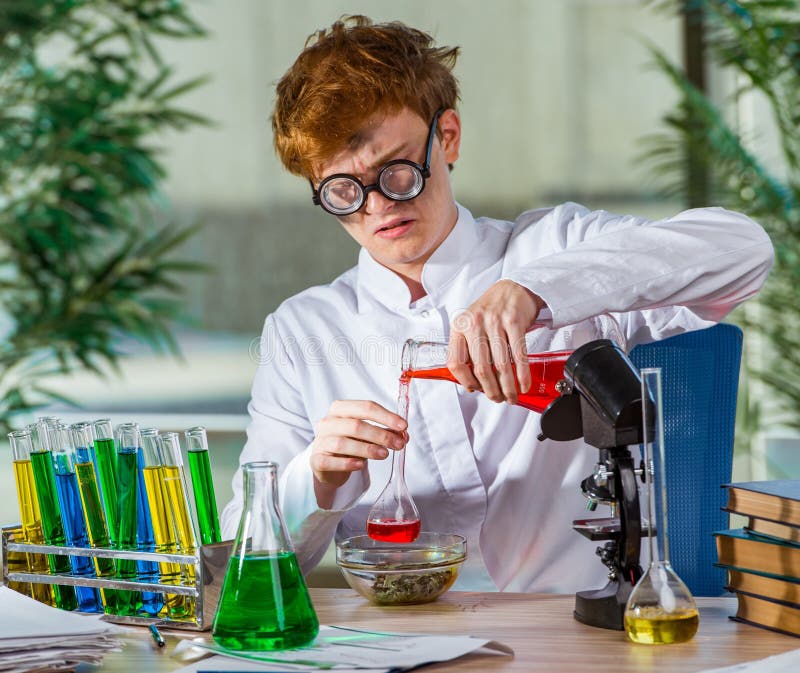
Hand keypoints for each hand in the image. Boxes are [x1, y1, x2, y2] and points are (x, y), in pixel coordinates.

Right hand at [310, 400, 406, 504]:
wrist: (328, 463)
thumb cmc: (350, 443)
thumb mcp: (367, 435)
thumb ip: (384, 432)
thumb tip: (403, 435)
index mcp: (340, 409)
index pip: (365, 407)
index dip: (386, 416)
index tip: (403, 426)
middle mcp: (328, 422)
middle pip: (356, 425)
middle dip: (380, 434)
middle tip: (398, 444)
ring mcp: (320, 441)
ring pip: (343, 443)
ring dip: (367, 449)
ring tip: (384, 454)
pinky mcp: (316, 460)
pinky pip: (330, 461)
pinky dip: (346, 463)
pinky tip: (360, 465)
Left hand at [447, 279, 544, 402]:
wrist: (513, 288)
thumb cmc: (491, 311)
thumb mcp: (471, 326)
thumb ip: (468, 351)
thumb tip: (472, 384)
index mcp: (459, 326)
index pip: (455, 362)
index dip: (465, 381)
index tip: (475, 389)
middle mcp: (474, 323)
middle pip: (480, 368)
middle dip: (491, 390)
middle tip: (498, 398)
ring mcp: (494, 321)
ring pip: (500, 365)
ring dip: (508, 386)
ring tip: (511, 396)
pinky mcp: (514, 321)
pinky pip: (518, 355)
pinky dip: (522, 374)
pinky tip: (524, 384)